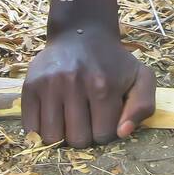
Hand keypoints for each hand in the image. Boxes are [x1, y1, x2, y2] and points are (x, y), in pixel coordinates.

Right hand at [21, 25, 156, 146]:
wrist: (81, 35)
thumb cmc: (113, 62)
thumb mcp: (141, 77)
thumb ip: (143, 106)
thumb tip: (122, 133)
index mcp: (104, 85)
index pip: (103, 135)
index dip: (105, 132)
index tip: (104, 119)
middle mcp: (75, 84)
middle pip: (77, 140)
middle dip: (84, 136)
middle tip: (87, 120)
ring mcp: (50, 85)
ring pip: (52, 138)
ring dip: (62, 136)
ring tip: (69, 120)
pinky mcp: (30, 86)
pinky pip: (30, 128)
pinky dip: (40, 131)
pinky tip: (52, 118)